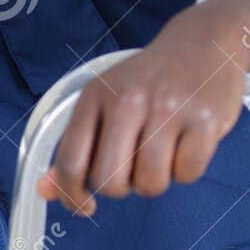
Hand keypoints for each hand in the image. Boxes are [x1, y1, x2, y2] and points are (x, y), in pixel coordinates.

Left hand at [36, 0, 249, 216]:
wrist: (204, 42)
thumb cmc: (148, 81)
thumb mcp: (104, 102)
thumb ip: (75, 147)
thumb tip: (45, 191)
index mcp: (95, 96)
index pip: (70, 162)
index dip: (72, 196)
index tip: (85, 207)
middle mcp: (128, 100)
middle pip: (110, 182)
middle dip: (122, 188)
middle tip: (133, 166)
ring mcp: (168, 108)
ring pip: (150, 184)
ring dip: (156, 180)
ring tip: (161, 152)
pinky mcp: (205, 119)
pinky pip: (188, 174)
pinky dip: (186, 170)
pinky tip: (186, 144)